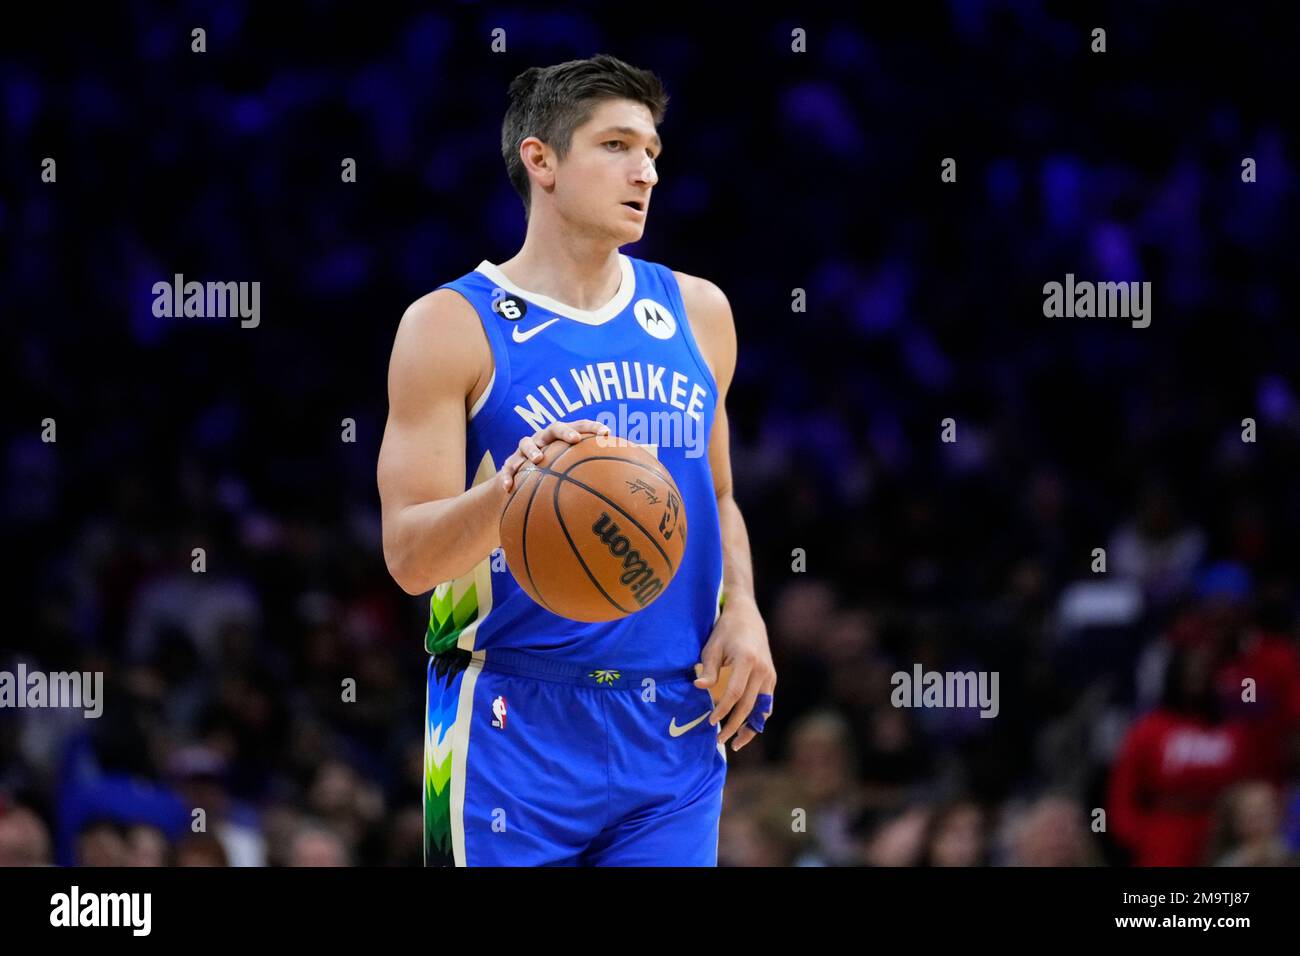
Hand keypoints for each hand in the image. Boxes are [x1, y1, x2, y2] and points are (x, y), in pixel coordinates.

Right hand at [499, 419, 609, 492]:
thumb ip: (593, 472)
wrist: (520, 482)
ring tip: (539, 460)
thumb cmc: (553, 473)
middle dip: (565, 432)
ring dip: (533, 450)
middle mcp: (544, 439)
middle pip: (554, 428)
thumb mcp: (572, 471)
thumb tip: (621, 483)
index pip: (580, 426)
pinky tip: (509, 487)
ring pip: (526, 443)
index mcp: (562, 438)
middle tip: (574, 440)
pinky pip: (508, 468)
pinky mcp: (511, 464)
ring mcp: (525, 449)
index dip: (593, 427)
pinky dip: (507, 476)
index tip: (607, 433)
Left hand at [693, 594, 774, 750]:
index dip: (723, 710)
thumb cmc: (725, 631)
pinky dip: (758, 718)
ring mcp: (770, 674)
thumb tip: (699, 689)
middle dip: (734, 725)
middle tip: (719, 739)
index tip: (711, 722)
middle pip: (749, 704)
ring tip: (736, 742)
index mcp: (746, 660)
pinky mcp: (772, 677)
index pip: (735, 693)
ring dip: (751, 727)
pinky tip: (747, 729)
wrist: (747, 616)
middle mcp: (762, 669)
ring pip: (762, 708)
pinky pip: (767, 703)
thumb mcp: (712, 647)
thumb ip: (708, 670)